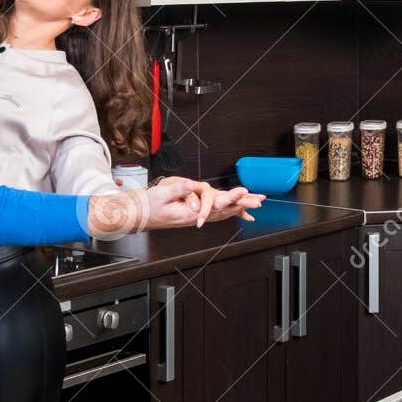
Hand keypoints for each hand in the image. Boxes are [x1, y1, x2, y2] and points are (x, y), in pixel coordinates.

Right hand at [85, 180, 264, 237]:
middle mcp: (197, 216)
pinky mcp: (196, 213)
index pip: (215, 204)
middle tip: (259, 199)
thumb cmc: (150, 206)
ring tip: (258, 202)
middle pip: (225, 210)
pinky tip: (243, 213)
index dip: (231, 197)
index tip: (243, 190)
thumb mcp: (161, 195)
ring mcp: (197, 216)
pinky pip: (218, 212)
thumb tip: (192, 185)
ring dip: (241, 207)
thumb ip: (177, 189)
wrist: (142, 216)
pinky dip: (232, 211)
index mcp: (191, 212)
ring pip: (224, 211)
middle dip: (243, 203)